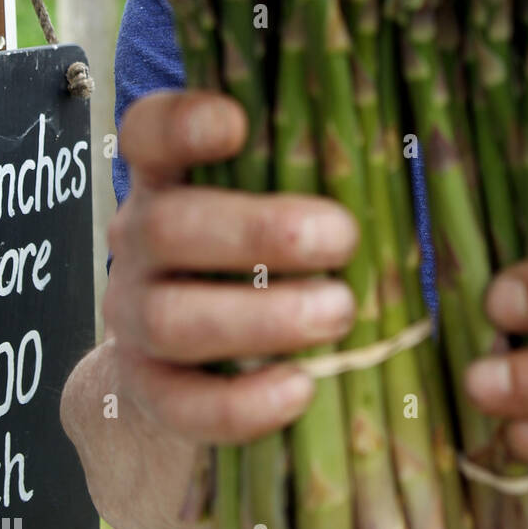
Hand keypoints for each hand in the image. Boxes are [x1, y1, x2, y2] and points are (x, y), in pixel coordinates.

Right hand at [105, 89, 358, 444]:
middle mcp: (138, 239)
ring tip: (338, 312)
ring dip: (261, 317)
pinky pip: (181, 403)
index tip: (237, 124)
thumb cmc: (262, 246)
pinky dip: (240, 404)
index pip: (148, 133)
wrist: (189, 348)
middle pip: (166, 227)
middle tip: (342, 237)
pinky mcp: (147, 388)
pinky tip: (300, 388)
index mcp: (167, 176)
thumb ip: (309, 169)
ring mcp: (133, 315)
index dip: (182, 124)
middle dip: (257, 231)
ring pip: (171, 319)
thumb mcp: (274, 194)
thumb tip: (394, 147)